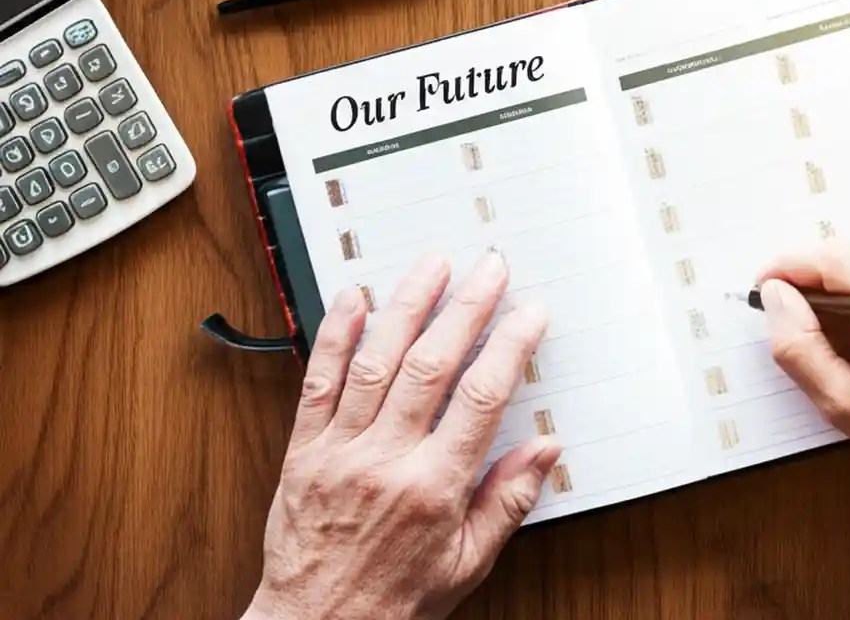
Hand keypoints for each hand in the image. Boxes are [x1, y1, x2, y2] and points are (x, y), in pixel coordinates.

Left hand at [243, 251, 559, 619]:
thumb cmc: (392, 601)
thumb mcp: (468, 563)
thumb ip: (507, 501)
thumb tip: (544, 451)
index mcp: (434, 488)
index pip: (481, 398)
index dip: (510, 347)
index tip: (529, 315)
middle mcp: (386, 459)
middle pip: (432, 365)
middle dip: (467, 308)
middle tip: (489, 269)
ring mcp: (340, 450)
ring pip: (377, 361)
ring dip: (408, 306)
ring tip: (432, 265)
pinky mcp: (304, 450)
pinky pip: (320, 381)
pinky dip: (336, 335)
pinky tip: (353, 300)